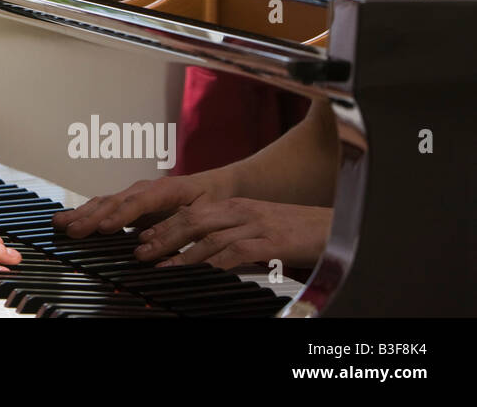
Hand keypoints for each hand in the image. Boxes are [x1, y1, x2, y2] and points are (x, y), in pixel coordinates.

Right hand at [52, 169, 231, 237]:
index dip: (120, 216)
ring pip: (103, 202)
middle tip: (72, 231)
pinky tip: (68, 220)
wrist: (213, 187)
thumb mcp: (206, 216)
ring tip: (60, 224)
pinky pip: (103, 206)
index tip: (104, 228)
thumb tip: (155, 245)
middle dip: (91, 217)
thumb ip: (181, 229)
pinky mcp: (128, 202)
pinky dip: (84, 213)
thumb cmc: (210, 202)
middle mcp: (144, 188)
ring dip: (81, 214)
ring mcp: (134, 194)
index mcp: (165, 189)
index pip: (139, 202)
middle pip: (113, 201)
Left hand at [134, 198, 331, 269]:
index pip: (190, 213)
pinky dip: (216, 262)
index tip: (142, 239)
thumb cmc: (298, 232)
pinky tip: (201, 271)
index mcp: (235, 206)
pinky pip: (237, 251)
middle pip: (192, 220)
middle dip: (162, 236)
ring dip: (181, 253)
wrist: (339, 228)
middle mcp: (241, 211)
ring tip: (161, 266)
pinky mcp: (272, 241)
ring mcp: (256, 224)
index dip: (163, 225)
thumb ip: (230, 238)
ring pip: (210, 236)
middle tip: (140, 252)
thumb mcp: (258, 230)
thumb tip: (202, 255)